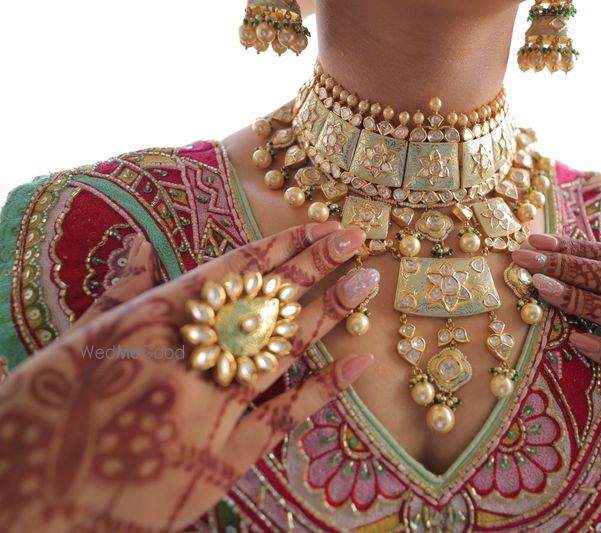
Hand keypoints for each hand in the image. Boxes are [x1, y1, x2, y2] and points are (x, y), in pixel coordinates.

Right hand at [0, 222, 378, 531]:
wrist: (36, 514)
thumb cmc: (44, 425)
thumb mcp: (74, 347)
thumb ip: (118, 294)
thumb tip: (134, 242)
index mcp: (148, 324)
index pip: (232, 272)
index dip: (282, 246)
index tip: (319, 225)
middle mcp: (188, 359)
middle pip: (266, 303)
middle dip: (315, 268)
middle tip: (356, 240)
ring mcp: (212, 410)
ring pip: (283, 350)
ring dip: (329, 313)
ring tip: (366, 282)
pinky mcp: (225, 459)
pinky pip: (286, 416)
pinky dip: (326, 387)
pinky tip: (360, 360)